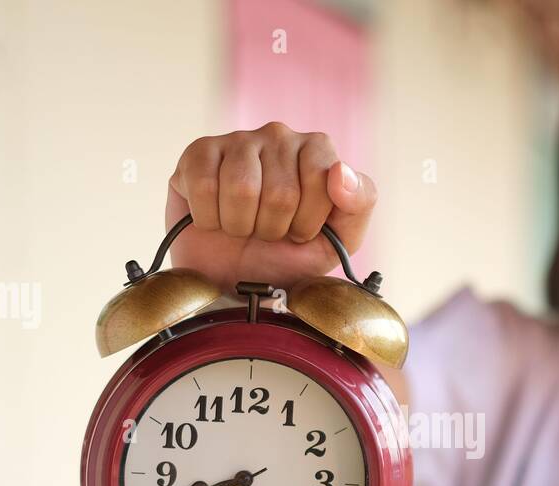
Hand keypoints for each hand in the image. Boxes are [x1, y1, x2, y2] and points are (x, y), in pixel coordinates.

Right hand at [166, 122, 377, 292]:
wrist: (234, 277)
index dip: (308, 220)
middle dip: (274, 229)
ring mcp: (237, 140)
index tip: (300, 232)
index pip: (323, 179)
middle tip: (267, 233)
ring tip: (242, 228)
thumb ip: (359, 204)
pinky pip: (203, 185)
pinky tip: (214, 218)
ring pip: (241, 188)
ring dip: (240, 225)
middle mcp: (279, 136)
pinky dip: (208, 217)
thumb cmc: (287, 256)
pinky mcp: (198, 152)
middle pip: (281, 191)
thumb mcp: (338, 241)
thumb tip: (340, 171)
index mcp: (317, 150)